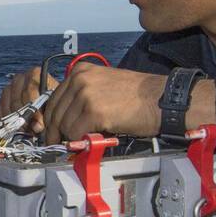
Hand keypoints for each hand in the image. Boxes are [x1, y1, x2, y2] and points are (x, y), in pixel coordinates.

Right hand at [0, 66, 57, 130]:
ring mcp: (9, 86)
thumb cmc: (53, 101)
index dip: (34, 112)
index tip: (39, 126)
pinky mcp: (3, 97)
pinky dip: (8, 120)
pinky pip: (1, 109)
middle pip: (17, 100)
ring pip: (8, 106)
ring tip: (27, 130)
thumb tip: (36, 128)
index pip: (30, 92)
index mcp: (35, 74)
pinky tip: (16, 127)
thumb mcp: (53, 105)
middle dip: (25, 118)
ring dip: (16, 121)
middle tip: (32, 131)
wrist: (45, 99)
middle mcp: (19, 77)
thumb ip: (47, 114)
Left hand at [40, 63, 167, 143]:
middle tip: (61, 145)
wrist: (162, 99)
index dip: (52, 120)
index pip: (54, 99)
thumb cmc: (138, 96)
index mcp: (80, 71)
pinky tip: (92, 141)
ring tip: (82, 142)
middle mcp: (80, 79)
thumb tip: (66, 119)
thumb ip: (82, 96)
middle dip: (57, 133)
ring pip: (64, 126)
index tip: (54, 133)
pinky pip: (76, 134)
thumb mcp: (104, 85)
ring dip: (72, 138)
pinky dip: (82, 142)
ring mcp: (86, 94)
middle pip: (55, 113)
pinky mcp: (94, 111)